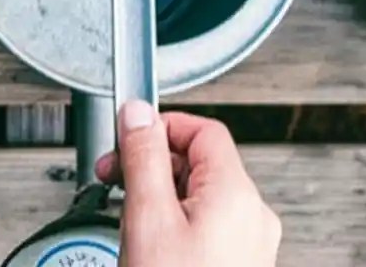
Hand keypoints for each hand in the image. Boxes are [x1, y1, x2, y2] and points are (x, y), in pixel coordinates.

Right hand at [95, 103, 280, 266]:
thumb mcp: (147, 219)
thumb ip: (142, 159)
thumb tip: (138, 115)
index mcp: (236, 194)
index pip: (203, 130)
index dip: (160, 127)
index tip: (126, 137)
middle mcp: (252, 216)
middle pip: (201, 162)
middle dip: (152, 163)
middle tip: (113, 176)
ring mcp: (250, 244)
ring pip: (201, 196)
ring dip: (160, 194)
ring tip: (127, 216)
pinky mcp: (240, 265)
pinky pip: (208, 226)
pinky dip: (175, 222)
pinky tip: (149, 242)